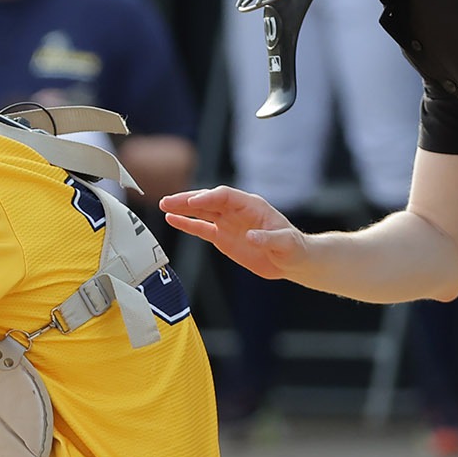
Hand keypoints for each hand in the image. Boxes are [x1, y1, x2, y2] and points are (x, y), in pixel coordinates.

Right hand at [159, 186, 307, 280]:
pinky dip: (187, 224)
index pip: (226, 196)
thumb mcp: (286, 243)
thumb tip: (251, 236)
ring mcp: (228, 222)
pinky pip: (201, 228)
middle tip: (169, 201)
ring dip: (183, 208)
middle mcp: (236, 211)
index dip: (209, 197)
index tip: (194, 203)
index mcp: (252, 205)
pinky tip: (172, 220)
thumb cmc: (293, 248)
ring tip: (164, 206)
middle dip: (188, 200)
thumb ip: (269, 238)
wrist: (291, 260)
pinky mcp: (222, 237)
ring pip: (201, 211)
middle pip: (208, 200)